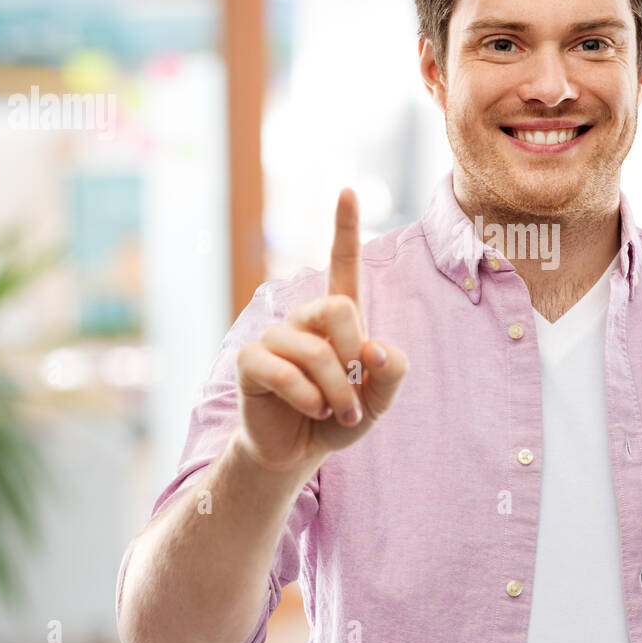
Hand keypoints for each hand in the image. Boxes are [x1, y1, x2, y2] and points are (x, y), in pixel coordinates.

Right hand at [234, 187, 408, 471]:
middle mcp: (304, 320)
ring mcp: (274, 338)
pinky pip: (282, 371)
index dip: (345, 228)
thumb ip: (391, 372)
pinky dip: (306, 398)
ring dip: (335, 391)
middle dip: (353, 355)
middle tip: (355, 394)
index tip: (348, 190)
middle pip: (336, 308)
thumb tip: (375, 348)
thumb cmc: (339, 418)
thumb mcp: (379, 400)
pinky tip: (311, 411)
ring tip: (335, 414)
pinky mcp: (250, 361)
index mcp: (339, 319)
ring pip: (314, 350)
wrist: (298, 452)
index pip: (343, 265)